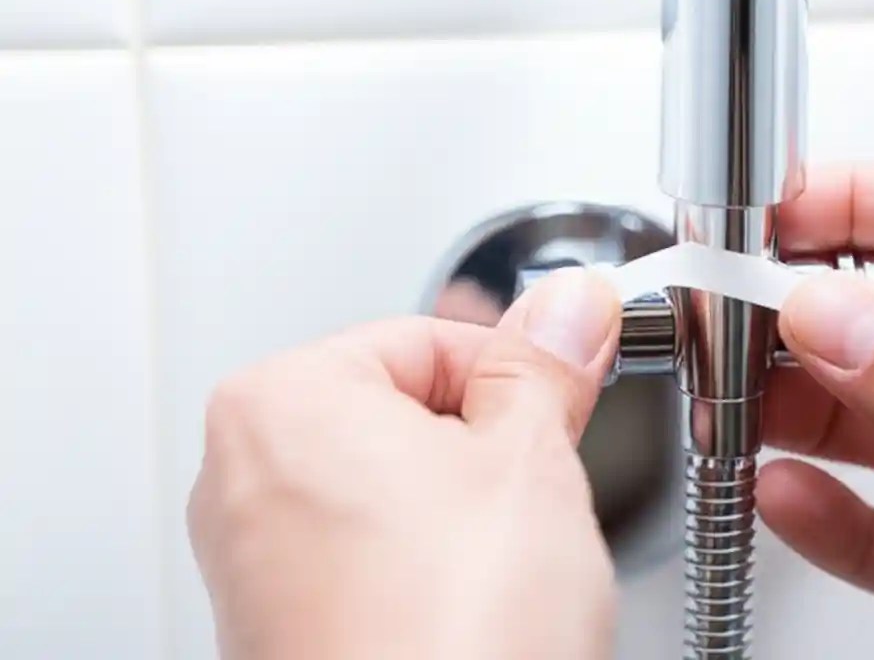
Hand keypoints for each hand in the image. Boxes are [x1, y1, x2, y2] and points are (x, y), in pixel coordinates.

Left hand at [188, 270, 620, 659]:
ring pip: (395, 490)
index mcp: (283, 401)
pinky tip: (470, 611)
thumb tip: (568, 307)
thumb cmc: (447, 639)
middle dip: (485, 450)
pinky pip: (373, 560)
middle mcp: (244, 476)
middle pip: (406, 414)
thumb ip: (546, 366)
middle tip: (530, 500)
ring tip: (501, 567)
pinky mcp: (281, 626)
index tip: (560, 402)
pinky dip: (430, 570)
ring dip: (465, 514)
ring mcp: (256, 560)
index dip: (514, 376)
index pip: (428, 338)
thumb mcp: (529, 462)